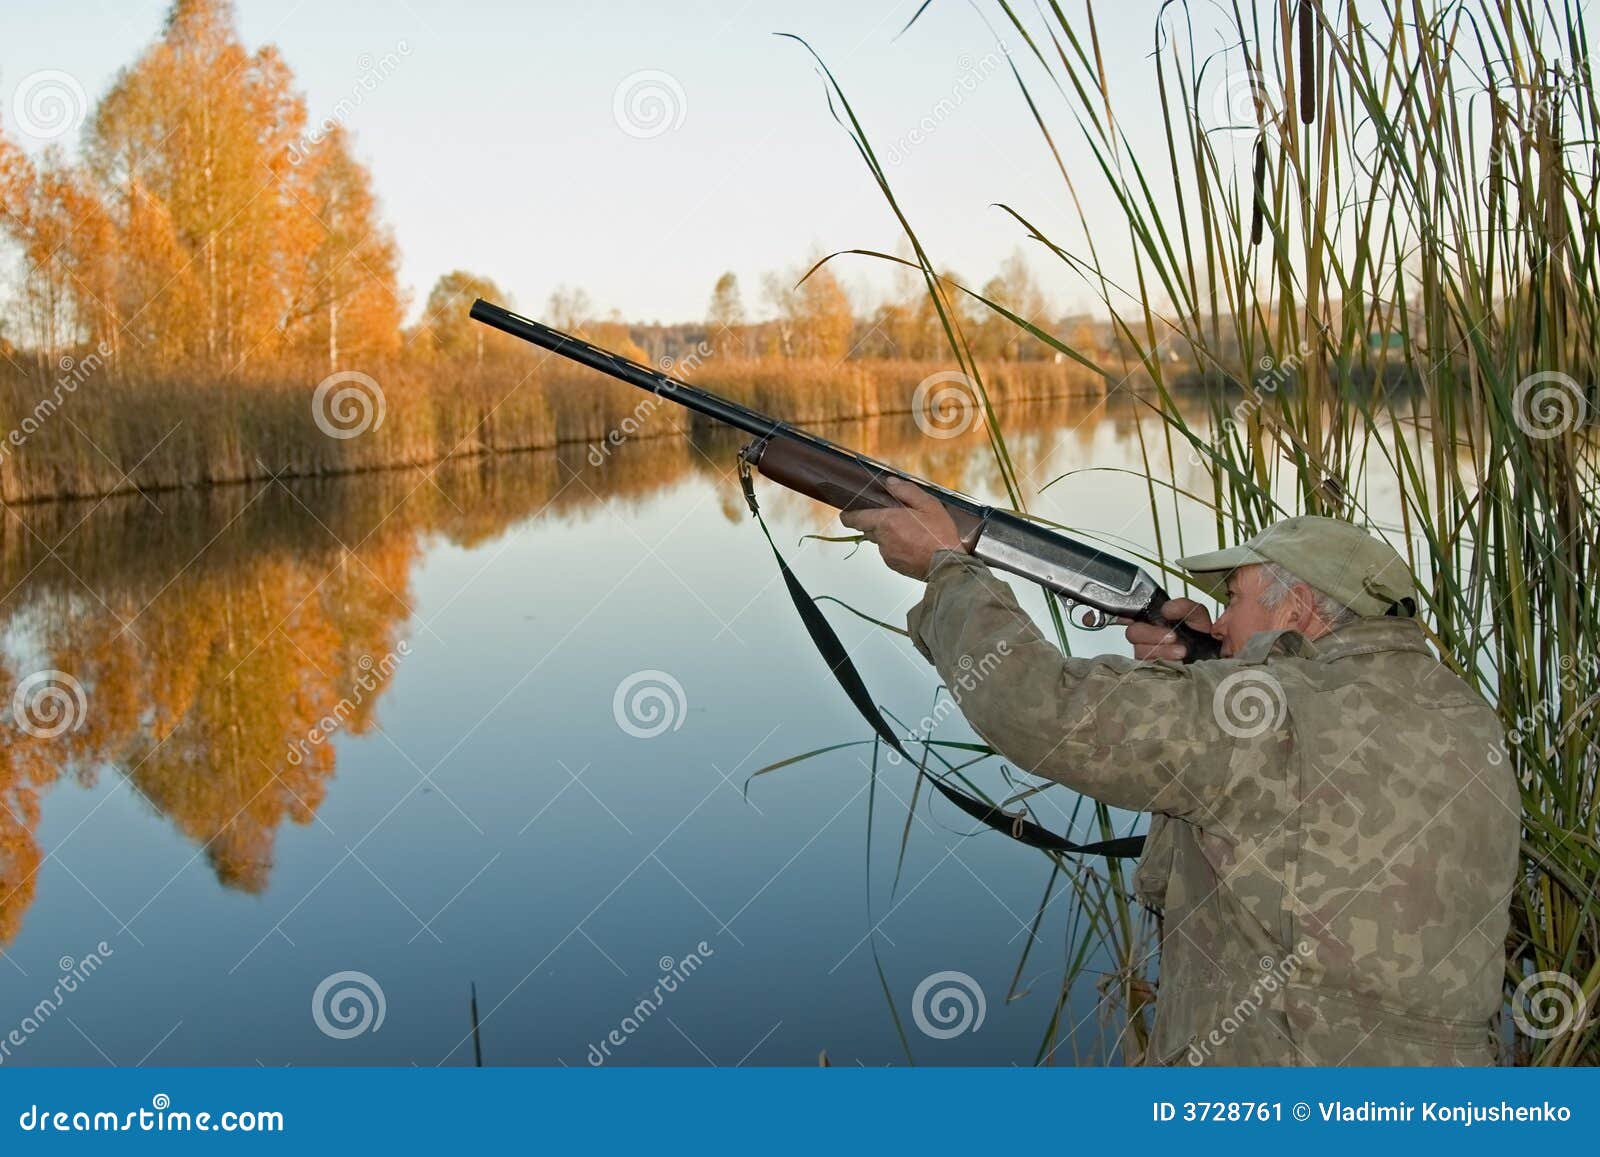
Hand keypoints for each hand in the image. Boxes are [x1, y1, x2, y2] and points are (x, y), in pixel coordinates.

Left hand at [838, 476, 964, 579]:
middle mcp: (882, 539)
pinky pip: (889, 552)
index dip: (849, 515)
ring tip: (912, 532)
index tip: (848, 512)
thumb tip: (890, 483)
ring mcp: (887, 554)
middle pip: (868, 528)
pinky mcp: (894, 565)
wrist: (947, 565)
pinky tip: (914, 544)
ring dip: (889, 535)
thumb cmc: (940, 535)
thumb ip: (906, 491)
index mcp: (887, 521)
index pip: (854, 519)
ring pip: (880, 540)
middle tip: (896, 517)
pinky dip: (897, 547)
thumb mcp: (928, 505)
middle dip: (878, 522)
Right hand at [1120, 598, 1212, 660]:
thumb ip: (1184, 607)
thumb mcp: (1197, 615)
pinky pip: (1148, 667)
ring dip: (1163, 651)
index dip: (1126, 615)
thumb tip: (1166, 610)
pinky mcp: (1151, 670)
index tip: (1135, 617)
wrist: (1212, 659)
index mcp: (1154, 620)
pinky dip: (1164, 664)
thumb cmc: (1201, 637)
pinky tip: (1178, 664)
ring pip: (1141, 651)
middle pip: (1133, 633)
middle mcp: (1147, 637)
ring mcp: (1147, 654)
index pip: (1131, 614)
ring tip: (1182, 652)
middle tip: (1173, 637)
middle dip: (1153, 634)